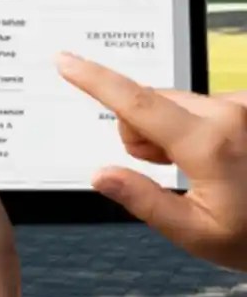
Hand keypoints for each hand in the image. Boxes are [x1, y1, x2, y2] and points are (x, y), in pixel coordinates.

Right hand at [57, 53, 246, 271]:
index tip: (67, 62)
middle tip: (163, 169)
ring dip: (168, 129)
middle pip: (151, 102)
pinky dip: (192, 125)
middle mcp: (230, 113)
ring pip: (174, 102)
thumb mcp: (195, 233)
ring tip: (195, 167)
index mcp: (210, 144)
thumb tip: (102, 175)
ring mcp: (244, 106)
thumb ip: (144, 201)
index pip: (137, 103)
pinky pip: (200, 104)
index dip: (95, 81)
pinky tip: (213, 156)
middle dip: (141, 130)